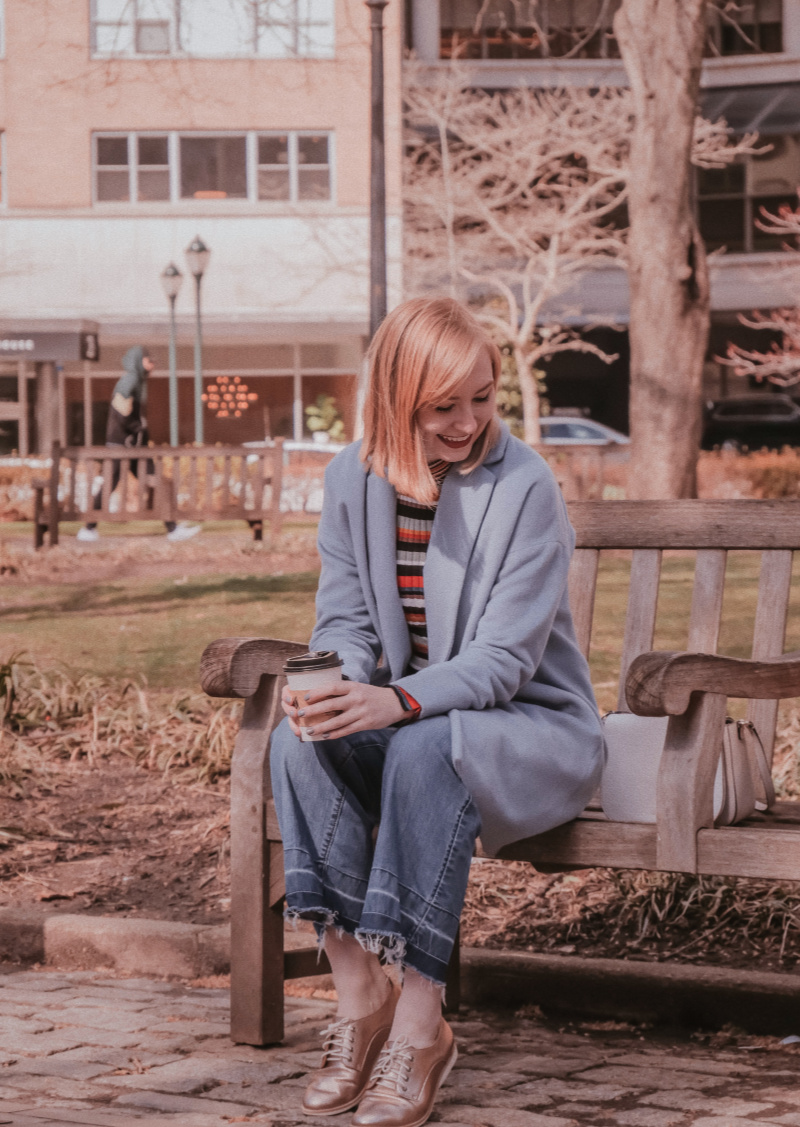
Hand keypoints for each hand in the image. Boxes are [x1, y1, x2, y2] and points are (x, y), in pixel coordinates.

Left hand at [281, 681, 406, 739]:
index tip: (306, 698)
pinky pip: (346, 731)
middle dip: (313, 711)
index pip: (332, 687)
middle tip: (300, 715)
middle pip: (331, 705)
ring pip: (337, 721)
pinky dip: (334, 734)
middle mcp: (356, 698)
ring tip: (309, 731)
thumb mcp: (358, 688)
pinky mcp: (365, 724)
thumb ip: (342, 692)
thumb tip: (318, 698)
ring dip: (321, 727)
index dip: (318, 692)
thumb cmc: (371, 695)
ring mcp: (361, 712)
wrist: (394, 703)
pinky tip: (324, 736)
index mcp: (353, 686)